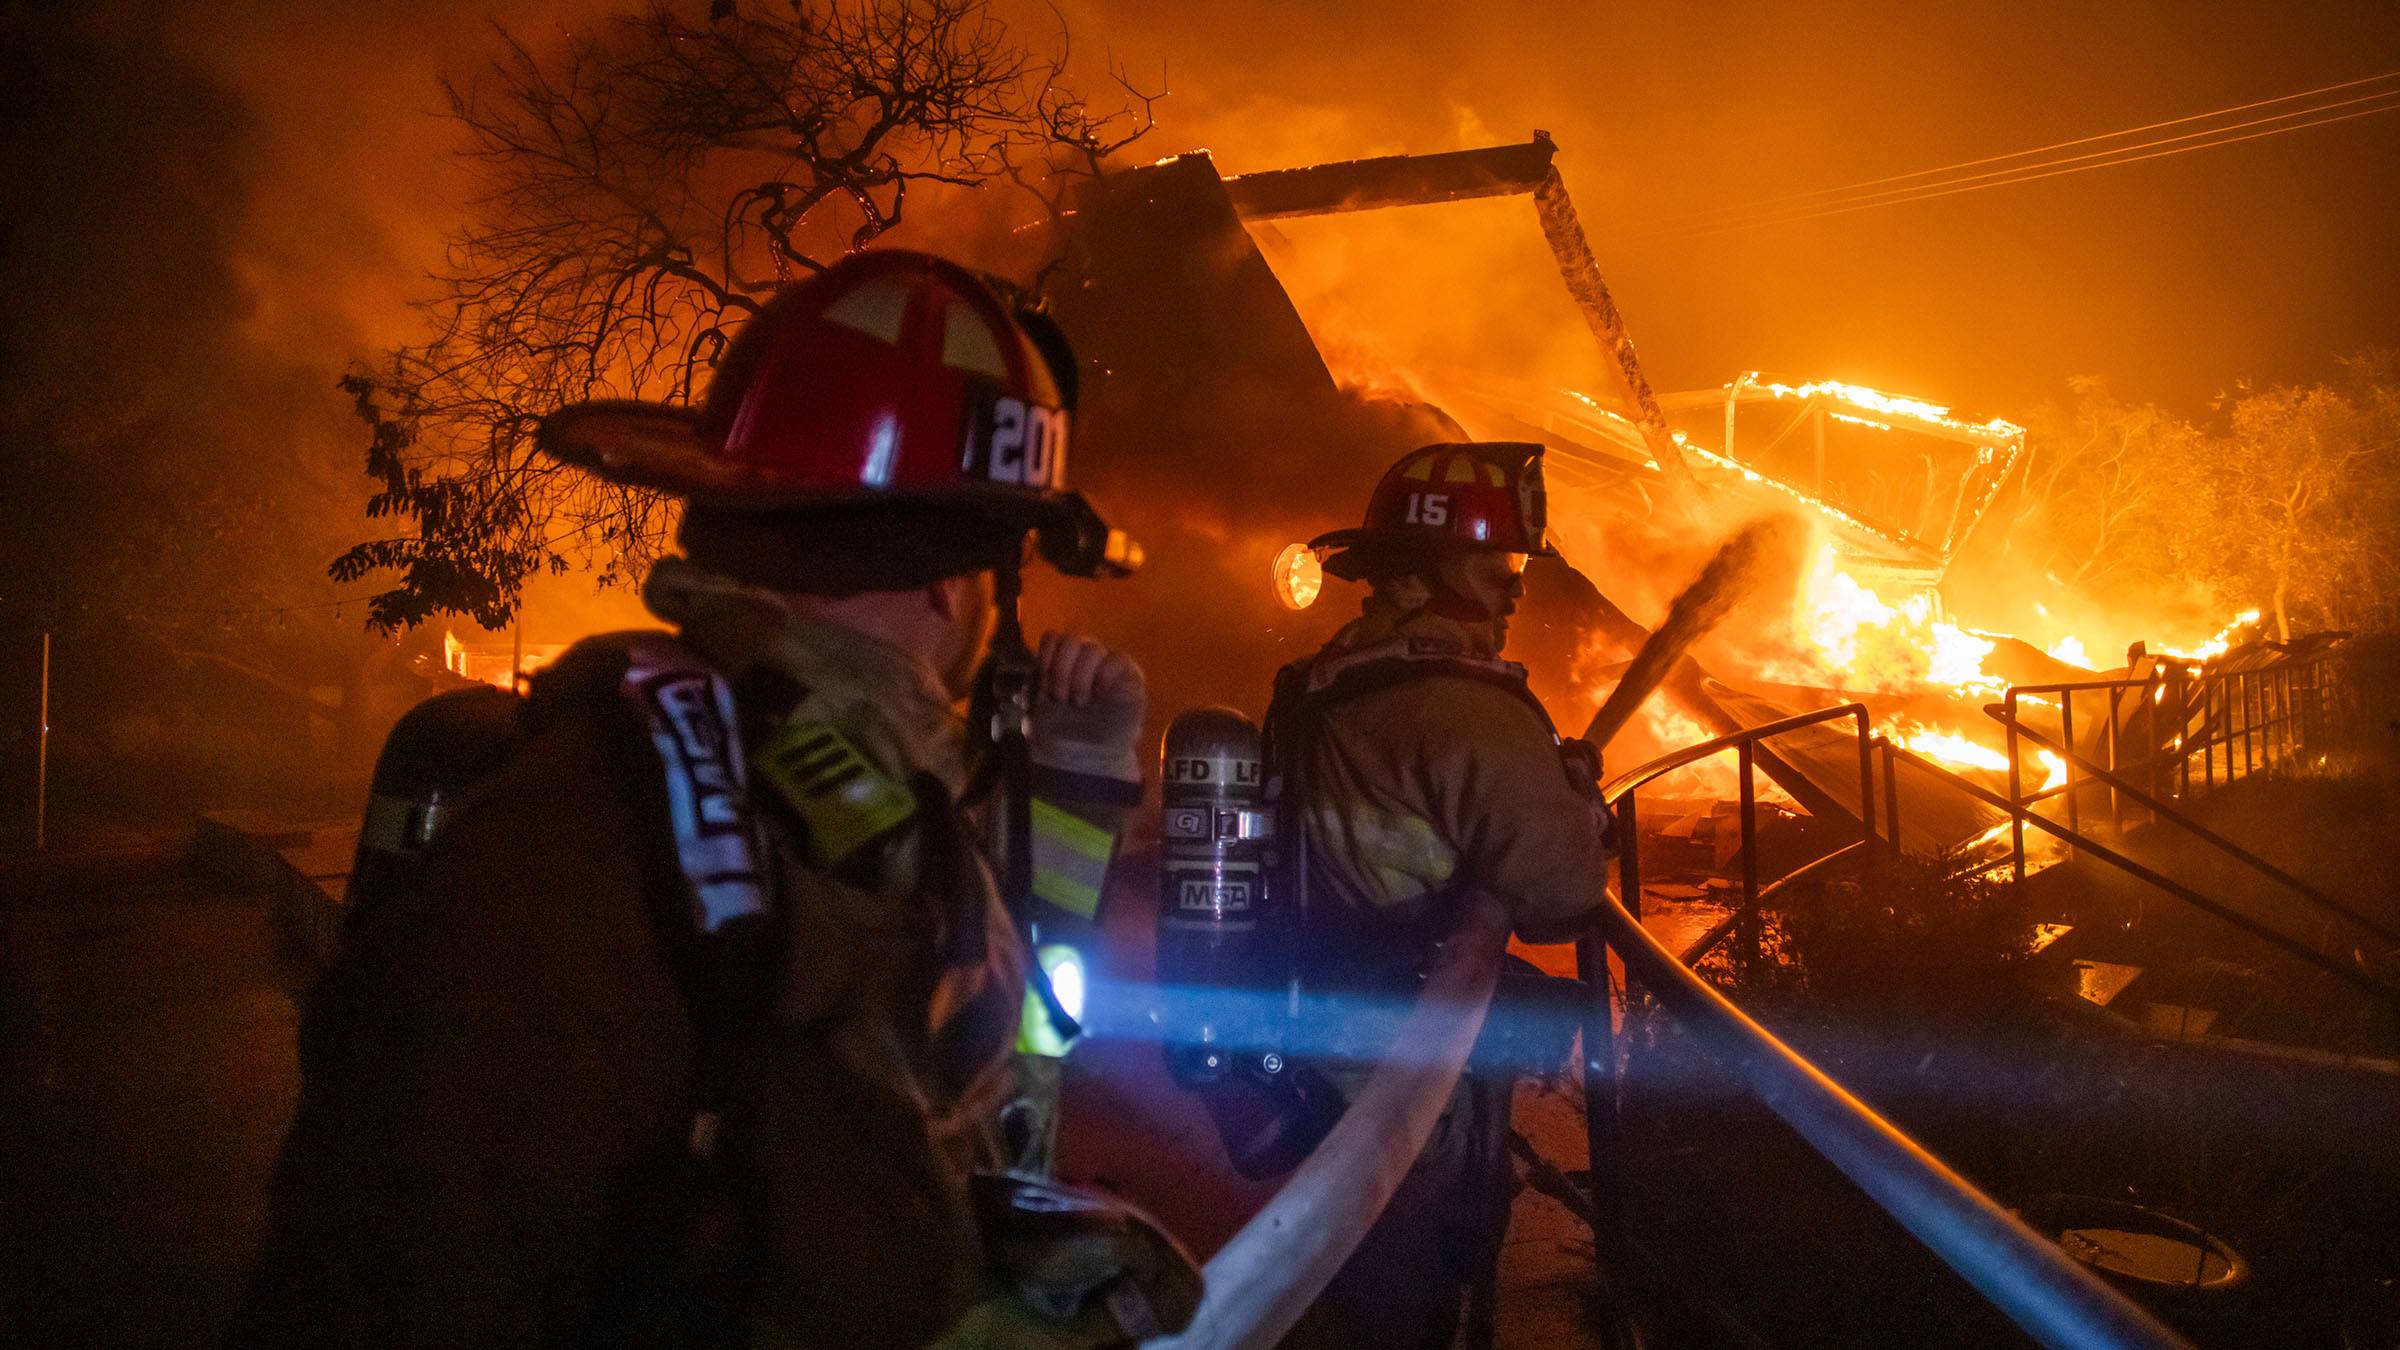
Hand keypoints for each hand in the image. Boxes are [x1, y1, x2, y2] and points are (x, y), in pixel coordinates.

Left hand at [1031, 632, 1145, 781]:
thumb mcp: (1034, 708)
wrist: (1083, 760)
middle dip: (1060, 670)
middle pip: (1071, 639)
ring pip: (1092, 648)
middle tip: (1060, 698)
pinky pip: (1117, 659)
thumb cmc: (1060, 734)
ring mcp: (1108, 665)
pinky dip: (1103, 676)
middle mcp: (1085, 659)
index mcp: (1062, 661)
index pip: (1053, 638)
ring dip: (1079, 677)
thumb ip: (1032, 684)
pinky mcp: (1129, 677)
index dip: (1046, 659)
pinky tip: (1098, 695)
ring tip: (1078, 703)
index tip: (1043, 688)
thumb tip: (1035, 669)